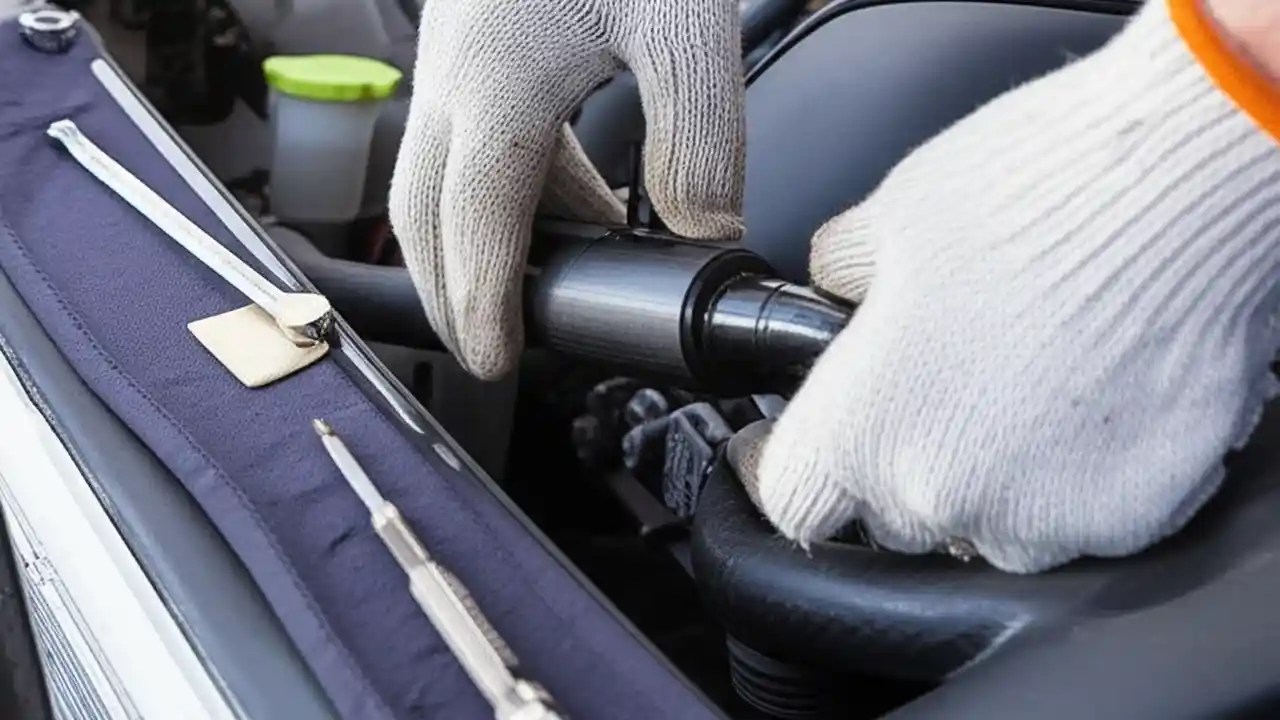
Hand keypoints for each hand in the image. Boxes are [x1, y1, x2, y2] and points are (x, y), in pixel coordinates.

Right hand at [389, 0, 744, 378]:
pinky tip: (564, 194)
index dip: (481, 307)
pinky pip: (464, 134)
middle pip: (425, 217)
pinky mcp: (466, 35)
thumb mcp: (685, 27)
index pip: (474, 227)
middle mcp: (453, 74)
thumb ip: (697, 139)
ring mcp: (450, 53)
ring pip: (438, 176)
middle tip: (489, 345)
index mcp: (495, 85)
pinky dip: (500, 184)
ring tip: (543, 280)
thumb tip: (699, 229)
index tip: (496, 358)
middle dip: (449, 294)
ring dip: (476, 240)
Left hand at [750, 0, 1279, 572]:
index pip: (793, 502)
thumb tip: (835, 285)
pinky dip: (1082, 475)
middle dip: (906, 461)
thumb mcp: (890, 216)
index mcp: (861, 433)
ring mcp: (1043, 519)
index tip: (811, 445)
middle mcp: (943, 497)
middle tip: (947, 384)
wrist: (1181, 187)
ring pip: (989, 528)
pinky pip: (1082, 519)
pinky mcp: (1132, 518)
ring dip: (995, 478)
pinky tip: (1095, 396)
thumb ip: (839, 274)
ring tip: (1031, 384)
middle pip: (892, 519)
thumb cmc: (1031, 192)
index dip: (795, 469)